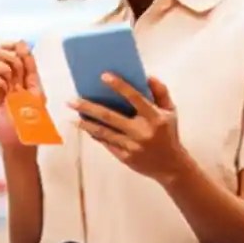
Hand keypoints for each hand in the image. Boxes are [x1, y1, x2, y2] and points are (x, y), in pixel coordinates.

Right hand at [0, 41, 42, 150]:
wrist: (22, 138)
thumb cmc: (31, 118)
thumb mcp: (35, 89)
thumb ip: (30, 66)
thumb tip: (23, 43)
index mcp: (19, 76)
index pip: (13, 52)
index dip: (13, 45)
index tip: (14, 44)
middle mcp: (5, 79)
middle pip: (1, 54)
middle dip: (8, 57)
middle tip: (14, 71)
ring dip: (2, 68)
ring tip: (10, 84)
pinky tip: (2, 88)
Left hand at [71, 75, 190, 183]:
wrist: (171, 167)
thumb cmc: (169, 133)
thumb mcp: (170, 111)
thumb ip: (160, 92)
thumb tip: (146, 76)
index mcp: (155, 118)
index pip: (135, 98)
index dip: (119, 86)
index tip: (103, 76)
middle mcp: (142, 132)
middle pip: (110, 117)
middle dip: (88, 107)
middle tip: (72, 100)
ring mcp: (132, 146)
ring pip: (103, 132)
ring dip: (85, 123)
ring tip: (72, 114)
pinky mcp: (125, 157)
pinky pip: (106, 143)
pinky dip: (94, 134)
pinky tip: (84, 126)